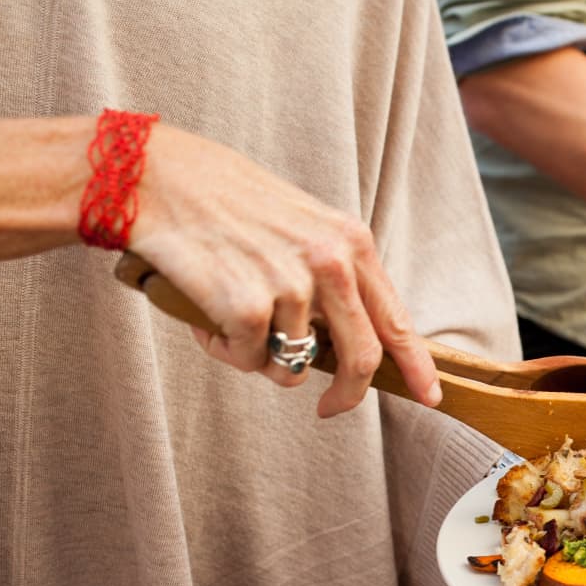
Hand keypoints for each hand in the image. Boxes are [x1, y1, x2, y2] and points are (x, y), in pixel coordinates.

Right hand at [127, 126, 441, 417]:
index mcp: (350, 242)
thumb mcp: (301, 225)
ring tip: (229, 317)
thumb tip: (350, 340)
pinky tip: (206, 315)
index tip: (429, 396)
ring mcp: (291, 285)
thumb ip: (333, 276)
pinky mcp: (248, 307)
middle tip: (329, 408)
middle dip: (347, 394)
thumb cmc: (224, 202)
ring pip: (294, 366)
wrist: (156, 177)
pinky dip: (226, 350)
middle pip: (362, 358)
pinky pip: (249, 360)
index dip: (416, 367)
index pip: (396, 320)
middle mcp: (330, 262)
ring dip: (260, 357)